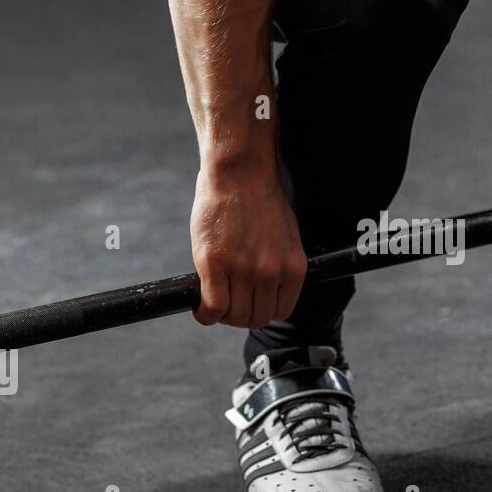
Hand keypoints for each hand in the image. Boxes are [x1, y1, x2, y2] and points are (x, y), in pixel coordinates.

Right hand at [189, 165, 306, 328]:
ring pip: (233, 316)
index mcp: (293, 267)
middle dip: (238, 314)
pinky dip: (204, 313)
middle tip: (226, 301)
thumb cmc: (258, 199)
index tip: (247, 303)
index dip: (260, 310)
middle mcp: (271, 273)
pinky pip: (212, 307)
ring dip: (220, 314)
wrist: (239, 172)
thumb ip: (276, 265)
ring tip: (212, 300)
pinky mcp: (215, 265)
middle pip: (255, 318)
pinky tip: (199, 305)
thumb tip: (262, 288)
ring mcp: (243, 270)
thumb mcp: (283, 237)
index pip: (280, 312)